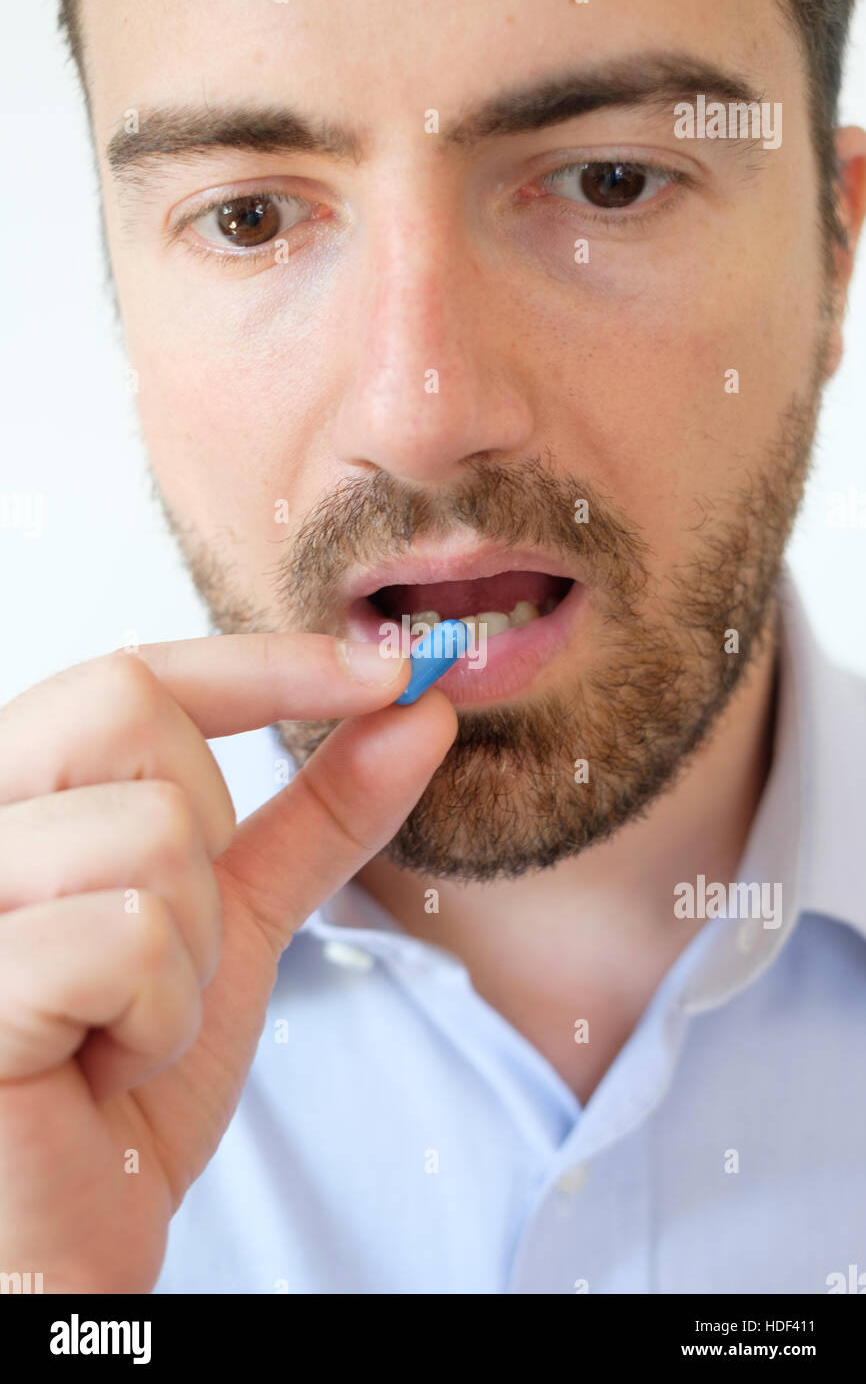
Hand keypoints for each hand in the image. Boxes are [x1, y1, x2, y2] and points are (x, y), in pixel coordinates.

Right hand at [0, 633, 456, 1291]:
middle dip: (204, 835)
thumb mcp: (237, 916)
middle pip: (127, 711)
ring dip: (187, 954)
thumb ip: (317, 814)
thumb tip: (418, 713)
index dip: (269, 660)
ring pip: (147, 832)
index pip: (135, 672)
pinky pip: (124, 939)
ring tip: (128, 1022)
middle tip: (171, 944)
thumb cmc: (132, 1071)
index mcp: (17, 792)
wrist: (74, 1225)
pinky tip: (101, 1066)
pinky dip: (156, 1019)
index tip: (391, 672)